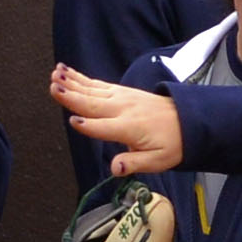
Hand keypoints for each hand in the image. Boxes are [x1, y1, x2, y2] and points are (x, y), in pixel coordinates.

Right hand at [55, 65, 182, 173]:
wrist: (188, 120)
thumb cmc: (172, 143)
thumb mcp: (158, 161)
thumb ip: (135, 163)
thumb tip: (116, 169)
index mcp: (130, 128)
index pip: (105, 127)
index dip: (90, 126)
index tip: (74, 121)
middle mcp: (123, 109)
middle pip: (93, 103)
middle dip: (72, 96)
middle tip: (53, 88)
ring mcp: (121, 97)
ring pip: (92, 90)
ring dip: (72, 82)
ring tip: (55, 75)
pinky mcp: (121, 91)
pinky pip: (97, 84)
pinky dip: (81, 78)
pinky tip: (67, 72)